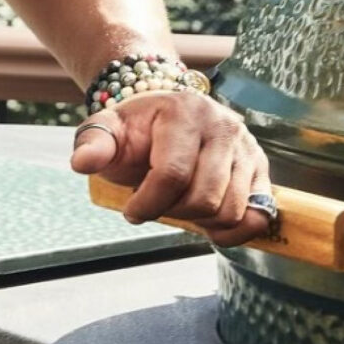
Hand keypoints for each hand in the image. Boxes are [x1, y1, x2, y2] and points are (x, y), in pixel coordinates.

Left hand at [68, 89, 274, 246]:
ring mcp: (247, 148)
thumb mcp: (108, 129)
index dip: (148, 203)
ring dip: (200, 222)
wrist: (167, 116)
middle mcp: (223, 126)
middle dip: (172, 212)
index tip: (131, 212)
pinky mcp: (262, 170)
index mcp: (184, 112)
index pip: (172, 174)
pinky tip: (208, 225)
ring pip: (231, 210)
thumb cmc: (136, 130)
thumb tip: (81, 164)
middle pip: (204, 197)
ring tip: (177, 206)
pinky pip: (259, 217)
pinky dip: (234, 232)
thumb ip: (93, 144)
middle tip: (156, 205)